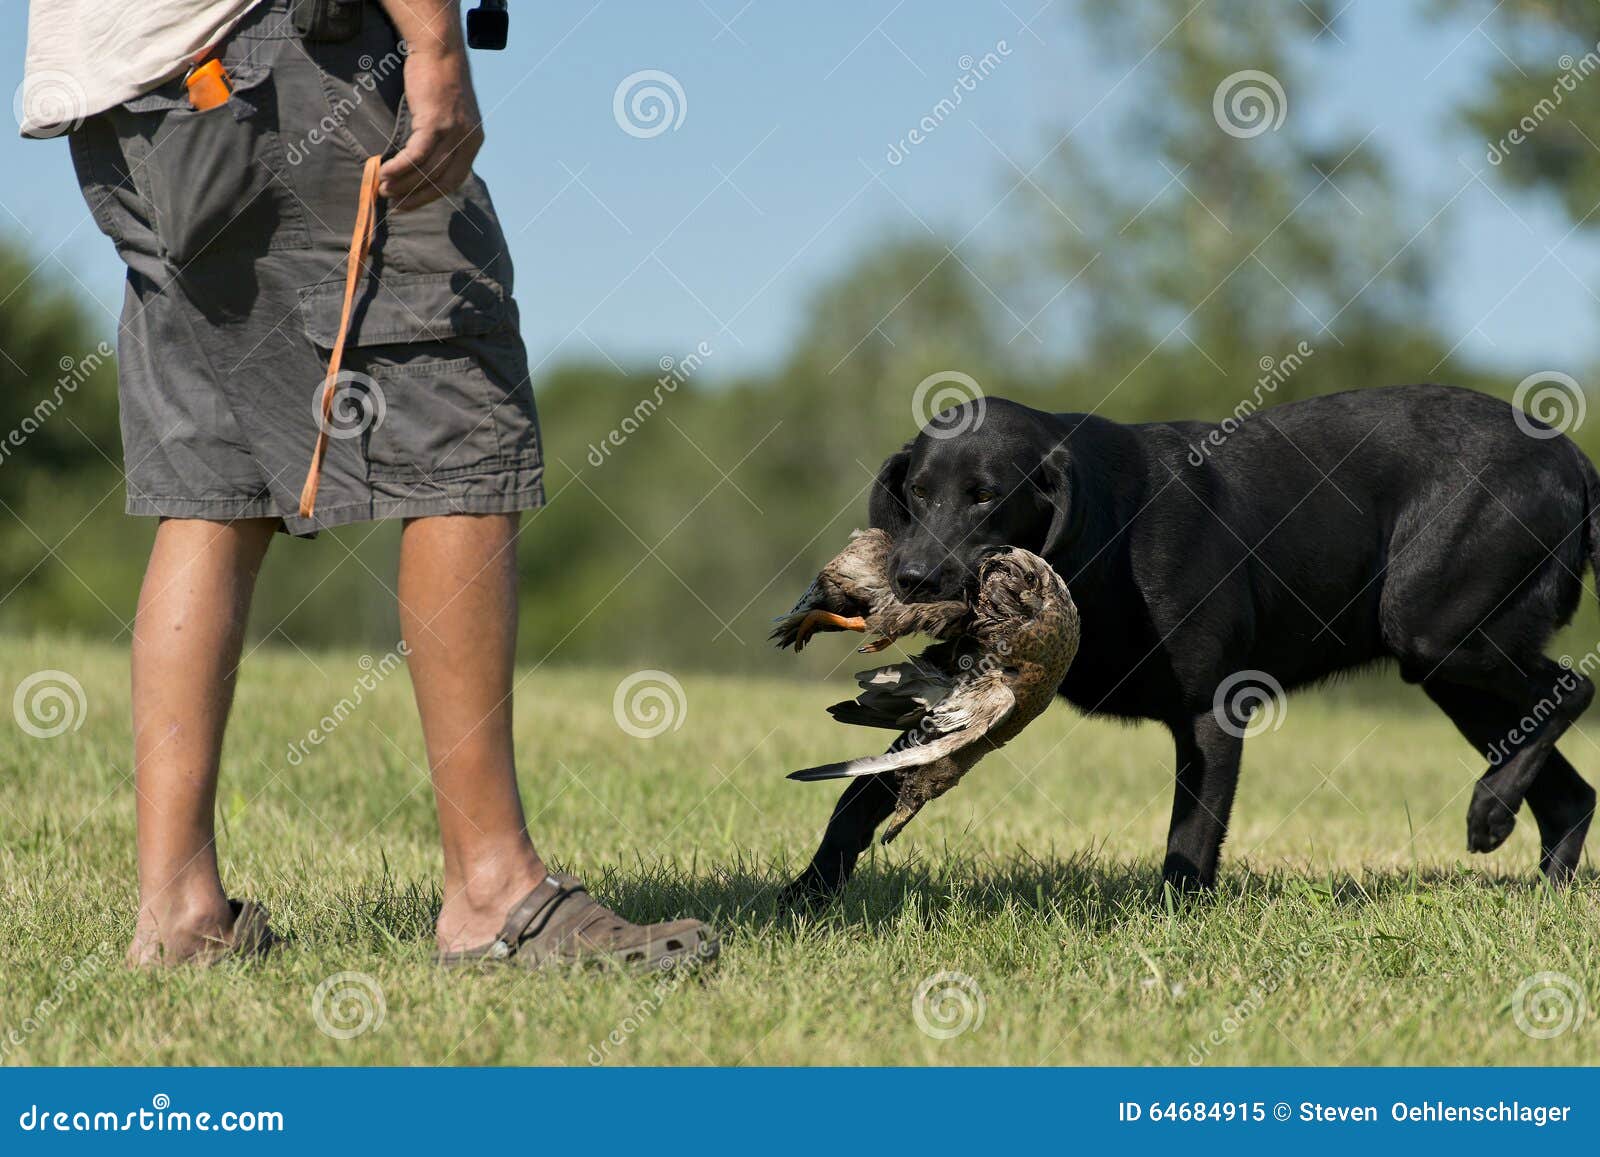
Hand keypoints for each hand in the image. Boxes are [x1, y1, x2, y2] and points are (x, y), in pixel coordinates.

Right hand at [378, 41, 484, 211]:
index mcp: (474, 142)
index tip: (410, 204)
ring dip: (403, 183)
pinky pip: (416, 155)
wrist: (440, 50)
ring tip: (383, 189)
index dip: (430, 195)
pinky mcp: (436, 123)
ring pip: (427, 170)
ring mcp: (454, 132)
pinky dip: (400, 167)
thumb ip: (446, 137)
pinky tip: (384, 172)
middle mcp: (468, 140)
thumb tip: (423, 161)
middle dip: (415, 195)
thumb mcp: (451, 113)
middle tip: (394, 203)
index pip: (454, 180)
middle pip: (441, 180)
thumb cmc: (439, 79)